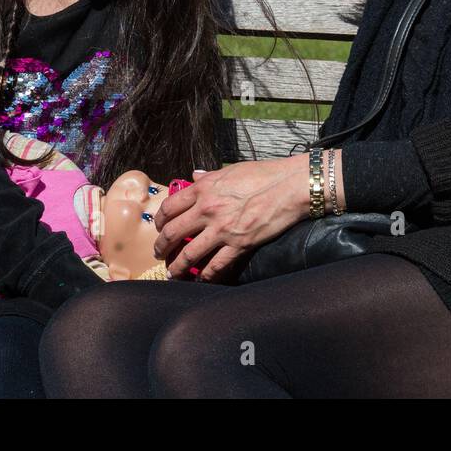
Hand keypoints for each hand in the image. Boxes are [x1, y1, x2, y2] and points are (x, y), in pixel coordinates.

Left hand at [151, 152, 329, 281]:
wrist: (290, 186)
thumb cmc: (264, 174)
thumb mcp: (231, 170)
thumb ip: (209, 176)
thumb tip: (194, 176)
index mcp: (204, 189)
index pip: (169, 207)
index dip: (159, 221)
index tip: (159, 228)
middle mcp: (208, 209)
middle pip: (171, 233)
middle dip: (161, 247)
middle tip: (160, 254)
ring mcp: (222, 229)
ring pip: (188, 254)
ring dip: (177, 267)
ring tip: (173, 273)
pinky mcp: (238, 244)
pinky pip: (215, 266)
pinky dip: (205, 276)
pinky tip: (201, 280)